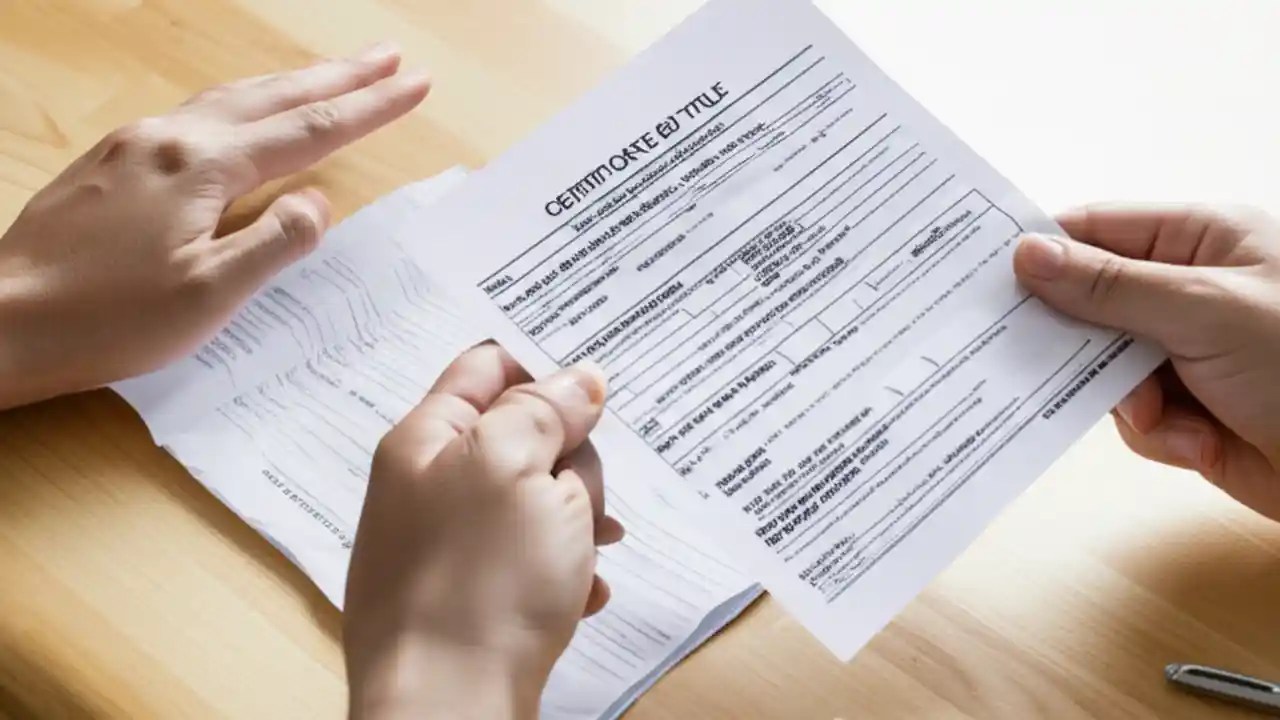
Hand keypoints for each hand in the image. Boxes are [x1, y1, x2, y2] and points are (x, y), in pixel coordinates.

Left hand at [0, 42, 427, 408]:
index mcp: (202, 167)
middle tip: (389, 58)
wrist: (3, 322)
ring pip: (232, 98)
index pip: (309, 130)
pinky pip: (198, 115)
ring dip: (292, 84)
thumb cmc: (109, 319)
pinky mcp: (111, 164)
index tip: (415, 84)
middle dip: (339, 77)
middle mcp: (170, 139)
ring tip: (335, 74)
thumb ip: (275, 242)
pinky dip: (245, 104)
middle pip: (273, 96)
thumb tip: (319, 201)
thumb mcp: (210, 294)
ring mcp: (135, 146)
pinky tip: (248, 117)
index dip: (369, 107)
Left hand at [344, 344, 623, 719]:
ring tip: (581, 559)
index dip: (544, 376)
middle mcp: (430, 486)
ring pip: (537, 503)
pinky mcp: (471, 597)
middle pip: (523, 437)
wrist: (447, 710)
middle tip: (572, 501)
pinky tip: (577, 597)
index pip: (487, 367)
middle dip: (568, 466)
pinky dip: (563, 573)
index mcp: (426, 440)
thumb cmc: (477, 584)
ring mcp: (449, 544)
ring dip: (575, 524)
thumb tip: (576, 379)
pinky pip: (532, 562)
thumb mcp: (515, 467)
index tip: (589, 408)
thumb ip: (544, 410)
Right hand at [1014, 205, 1279, 520]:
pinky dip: (1158, 434)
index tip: (986, 278)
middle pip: (1091, 301)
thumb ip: (1109, 285)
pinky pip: (1132, 416)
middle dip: (1079, 339)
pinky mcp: (1190, 410)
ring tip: (1162, 412)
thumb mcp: (1204, 311)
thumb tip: (1025, 254)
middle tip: (1036, 356)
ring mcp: (1189, 352)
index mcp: (1204, 240)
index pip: (1100, 229)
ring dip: (1126, 398)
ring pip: (1103, 366)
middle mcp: (1191, 291)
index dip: (1044, 250)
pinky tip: (1200, 443)